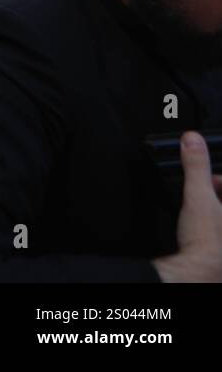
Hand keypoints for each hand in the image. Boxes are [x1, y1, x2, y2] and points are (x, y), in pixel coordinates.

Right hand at [153, 132, 221, 281]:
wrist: (199, 271)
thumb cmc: (207, 241)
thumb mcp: (198, 194)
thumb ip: (196, 166)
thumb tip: (192, 140)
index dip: (219, 180)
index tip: (210, 178)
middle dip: (218, 193)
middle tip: (204, 190)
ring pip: (219, 216)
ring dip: (214, 210)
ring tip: (198, 208)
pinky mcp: (217, 251)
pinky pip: (214, 231)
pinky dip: (208, 226)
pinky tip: (195, 228)